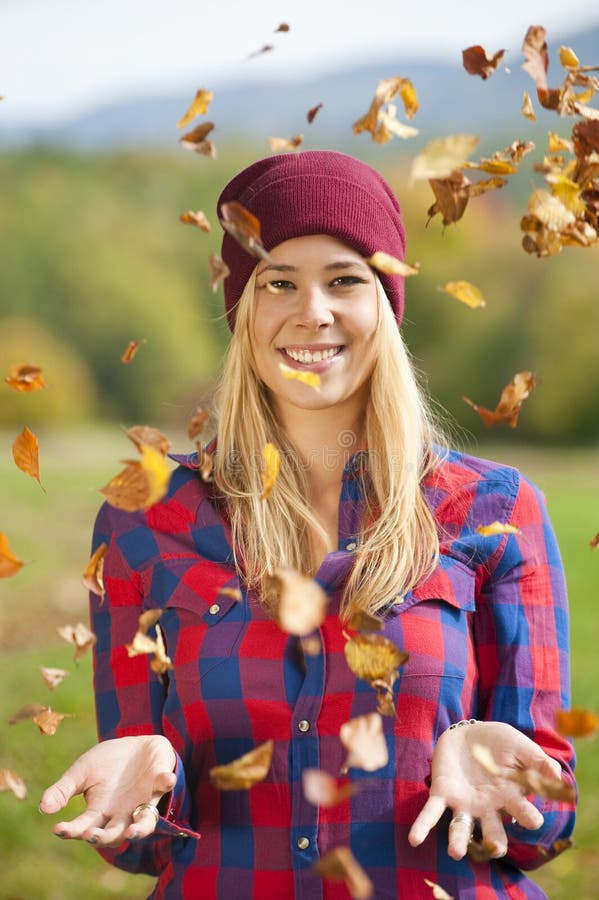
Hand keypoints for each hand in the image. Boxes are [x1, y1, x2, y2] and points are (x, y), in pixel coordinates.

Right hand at [39, 735, 176, 847]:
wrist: (135, 745)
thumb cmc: (106, 763)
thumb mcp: (81, 772)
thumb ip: (63, 790)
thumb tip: (43, 807)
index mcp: (100, 811)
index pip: (84, 827)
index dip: (72, 830)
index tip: (59, 829)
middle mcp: (123, 812)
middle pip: (114, 833)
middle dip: (103, 837)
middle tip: (93, 836)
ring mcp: (143, 800)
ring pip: (144, 822)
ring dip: (140, 828)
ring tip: (132, 831)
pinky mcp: (160, 782)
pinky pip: (165, 785)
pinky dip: (166, 782)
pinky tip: (165, 779)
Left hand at [408, 721, 561, 859]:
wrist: (467, 731)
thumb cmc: (498, 742)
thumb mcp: (518, 745)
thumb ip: (537, 759)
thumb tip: (557, 775)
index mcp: (509, 797)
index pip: (522, 812)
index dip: (528, 816)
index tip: (533, 818)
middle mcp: (487, 807)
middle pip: (492, 831)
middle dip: (495, 841)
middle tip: (498, 849)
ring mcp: (463, 803)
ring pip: (461, 828)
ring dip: (458, 842)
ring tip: (456, 852)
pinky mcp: (442, 793)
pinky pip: (431, 813)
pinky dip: (422, 826)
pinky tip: (414, 840)